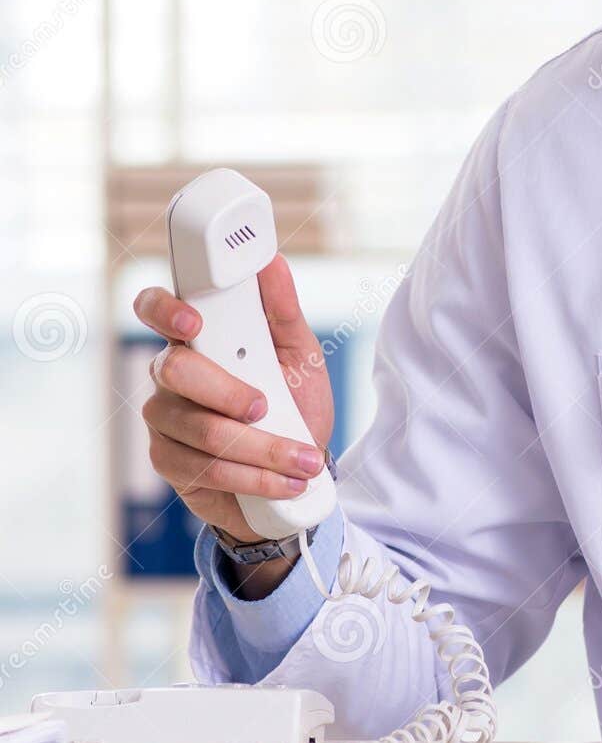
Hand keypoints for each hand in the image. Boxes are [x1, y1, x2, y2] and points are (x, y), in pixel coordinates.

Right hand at [133, 255, 335, 551]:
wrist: (299, 469)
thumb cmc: (294, 403)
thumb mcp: (300, 354)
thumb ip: (282, 311)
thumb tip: (272, 261)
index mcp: (199, 338)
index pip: (157, 309)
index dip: (165, 311)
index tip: (193, 323)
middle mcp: (172, 376)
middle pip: (176, 371)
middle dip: (228, 392)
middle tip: (265, 405)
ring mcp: (166, 420)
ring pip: (200, 429)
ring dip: (262, 448)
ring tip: (303, 460)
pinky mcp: (170, 463)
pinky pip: (206, 468)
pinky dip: (256, 476)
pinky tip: (285, 481)